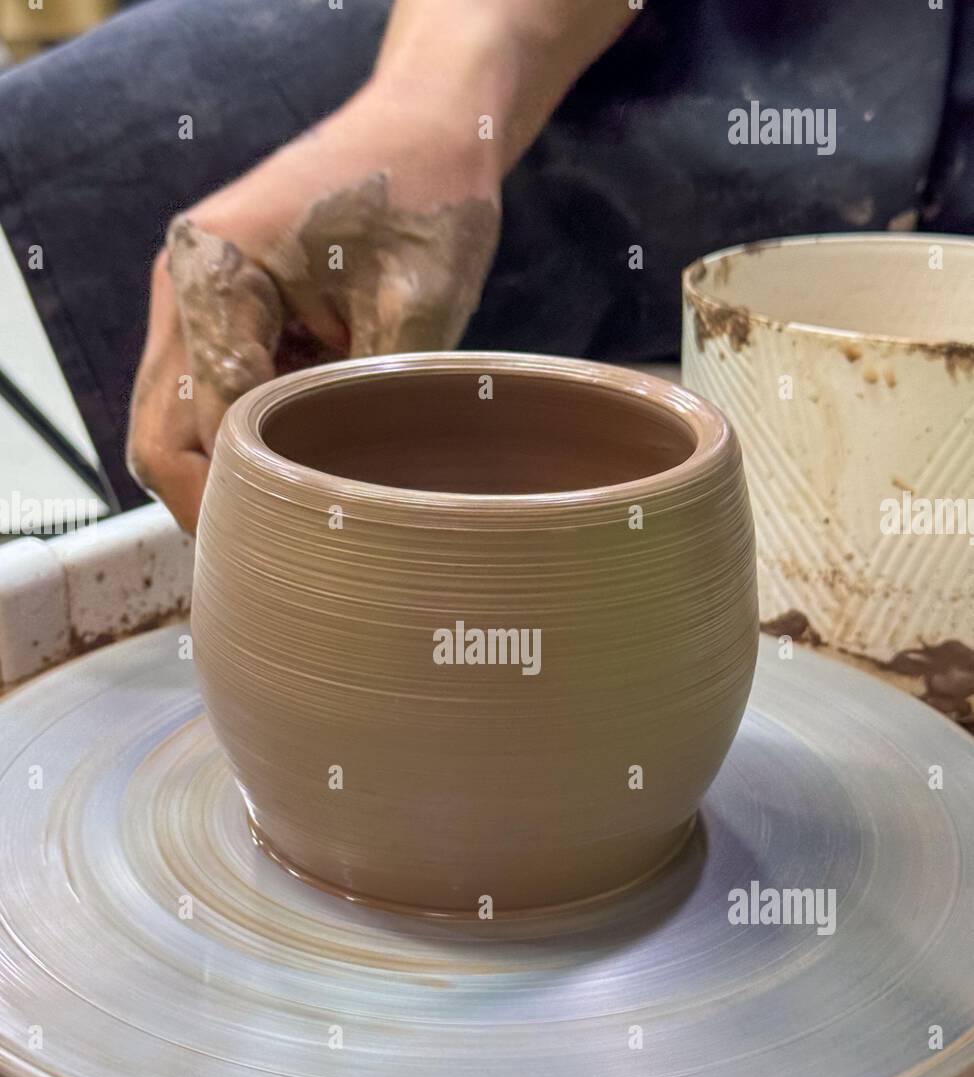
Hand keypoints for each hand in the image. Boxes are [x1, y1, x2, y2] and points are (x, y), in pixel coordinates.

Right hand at [127, 82, 501, 532]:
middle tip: (268, 560)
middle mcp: (185, 288)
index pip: (202, 422)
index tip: (287, 548)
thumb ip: (370, 401)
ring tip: (281, 529)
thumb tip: (350, 499)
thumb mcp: (414, 307)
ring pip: (175, 425)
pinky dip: (242, 445)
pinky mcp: (224, 316)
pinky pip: (209, 401)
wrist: (429, 125)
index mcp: (213, 273)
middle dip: (210, 503)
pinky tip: (295, 476)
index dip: (241, 495)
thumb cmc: (424, 195)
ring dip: (221, 477)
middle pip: (161, 434)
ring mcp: (197, 303)